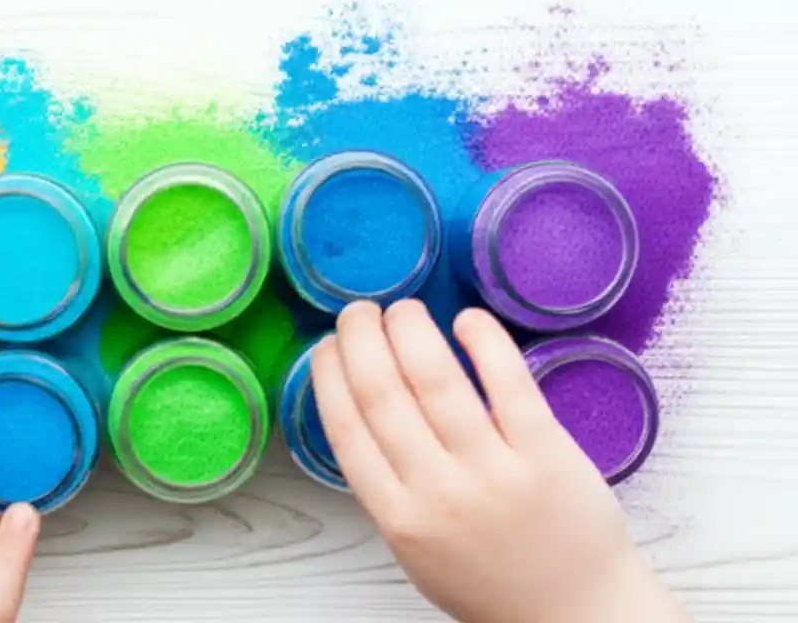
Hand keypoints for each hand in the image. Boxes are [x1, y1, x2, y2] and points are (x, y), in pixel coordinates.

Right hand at [312, 300, 685, 622]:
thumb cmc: (493, 582)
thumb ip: (391, 490)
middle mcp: (439, 493)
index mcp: (399, 519)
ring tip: (403, 308)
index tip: (325, 347)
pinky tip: (467, 319)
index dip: (329, 377)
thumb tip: (363, 410)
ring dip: (410, 330)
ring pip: (435, 381)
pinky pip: (508, 383)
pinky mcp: (547, 453)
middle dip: (361, 340)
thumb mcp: (418, 550)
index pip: (347, 430)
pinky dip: (483, 341)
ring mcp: (494, 472)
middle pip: (382, 395)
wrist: (576, 615)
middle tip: (358, 312)